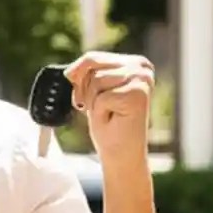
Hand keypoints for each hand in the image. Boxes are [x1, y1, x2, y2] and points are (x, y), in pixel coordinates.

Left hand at [64, 51, 154, 165]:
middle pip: (92, 66)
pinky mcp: (137, 94)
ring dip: (93, 102)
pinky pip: (100, 97)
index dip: (79, 78)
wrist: (121, 154)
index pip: (92, 58)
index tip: (86, 98)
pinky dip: (99, 112)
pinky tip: (114, 120)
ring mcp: (142, 79)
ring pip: (95, 80)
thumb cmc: (109, 124)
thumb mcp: (92, 90)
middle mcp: (142, 67)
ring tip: (109, 114)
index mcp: (134, 62)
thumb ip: (86, 72)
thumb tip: (70, 71)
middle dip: (86, 90)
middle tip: (100, 109)